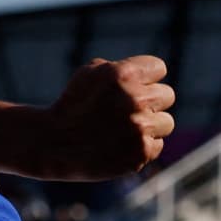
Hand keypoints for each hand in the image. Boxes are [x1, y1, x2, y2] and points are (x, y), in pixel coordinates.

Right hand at [36, 56, 174, 180]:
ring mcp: (139, 128)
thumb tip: (150, 75)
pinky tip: (120, 145)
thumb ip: (123, 70)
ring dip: (150, 126)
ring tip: (124, 129)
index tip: (133, 87)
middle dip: (150, 102)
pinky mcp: (141, 153)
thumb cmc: (72, 105)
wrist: (53, 143)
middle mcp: (135, 99)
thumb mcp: (90, 74)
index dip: (146, 78)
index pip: (158, 68)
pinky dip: (141, 147)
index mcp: (123, 74)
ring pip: (166, 122)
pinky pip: (156, 145)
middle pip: (167, 95)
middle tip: (128, 111)